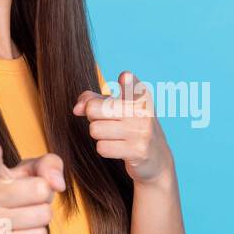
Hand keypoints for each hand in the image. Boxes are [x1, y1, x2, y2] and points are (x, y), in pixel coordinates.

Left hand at [73, 70, 172, 185]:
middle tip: (108, 122)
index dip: (126, 81)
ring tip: (115, 135)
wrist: (157, 157)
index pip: (129, 83)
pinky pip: (102, 148)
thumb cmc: (131, 126)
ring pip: (95, 130)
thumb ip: (92, 100)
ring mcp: (142, 132)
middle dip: (93, 117)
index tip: (124, 77)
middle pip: (93, 108)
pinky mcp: (138, 151)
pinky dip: (105, 149)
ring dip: (99, 135)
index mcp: (142, 95)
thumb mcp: (116, 107)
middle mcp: (144, 111)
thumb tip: (76, 109)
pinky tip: (118, 148)